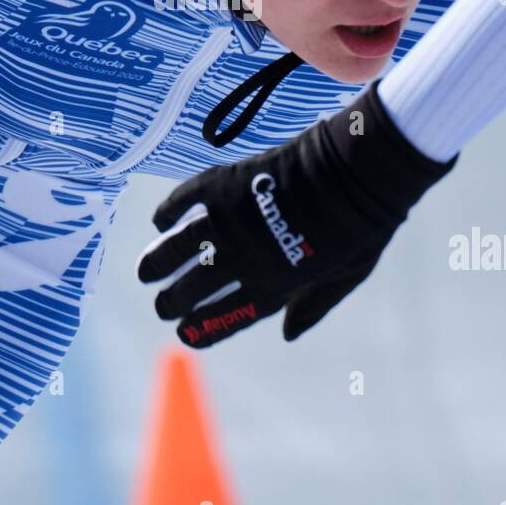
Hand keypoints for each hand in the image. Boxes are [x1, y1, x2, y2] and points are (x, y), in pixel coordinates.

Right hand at [137, 81, 456, 347]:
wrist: (358, 170)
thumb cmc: (361, 226)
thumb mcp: (346, 276)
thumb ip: (312, 305)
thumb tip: (287, 335)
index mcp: (276, 284)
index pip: (230, 314)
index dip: (203, 327)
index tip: (183, 334)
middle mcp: (246, 256)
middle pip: (195, 286)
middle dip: (172, 301)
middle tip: (160, 305)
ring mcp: (233, 219)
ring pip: (180, 246)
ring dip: (157, 261)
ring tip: (144, 272)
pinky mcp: (227, 184)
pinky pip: (187, 198)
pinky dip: (169, 208)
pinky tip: (159, 218)